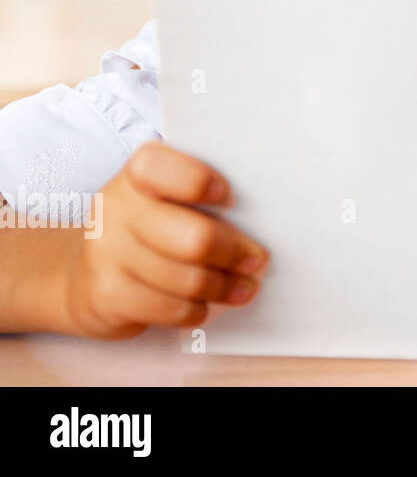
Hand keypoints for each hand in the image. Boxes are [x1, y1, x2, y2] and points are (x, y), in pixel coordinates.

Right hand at [59, 141, 268, 339]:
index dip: (199, 182)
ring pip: (187, 279)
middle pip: (194, 238)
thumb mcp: (170, 201)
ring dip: (223, 287)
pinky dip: (196, 311)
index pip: (159, 168)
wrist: (89, 276)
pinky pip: (169, 309)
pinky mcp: (106, 294)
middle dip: (234, 254)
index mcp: (138, 173)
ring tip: (242, 288)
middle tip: (257, 261)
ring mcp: (105, 252)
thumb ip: (206, 198)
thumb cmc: (151, 228)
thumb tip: (265, 222)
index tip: (230, 199)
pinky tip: (205, 306)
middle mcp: (115, 207)